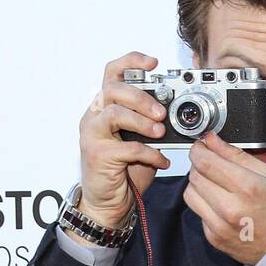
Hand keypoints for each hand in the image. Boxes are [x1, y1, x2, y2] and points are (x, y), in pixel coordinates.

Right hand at [73, 51, 171, 232]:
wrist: (107, 204)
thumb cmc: (123, 172)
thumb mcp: (139, 141)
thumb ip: (149, 124)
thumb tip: (172, 113)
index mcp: (103, 108)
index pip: (112, 73)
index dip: (132, 61)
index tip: (154, 63)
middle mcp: (93, 117)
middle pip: (114, 89)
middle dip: (142, 97)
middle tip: (162, 112)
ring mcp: (92, 135)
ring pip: (116, 113)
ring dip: (143, 121)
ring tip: (160, 132)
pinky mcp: (97, 155)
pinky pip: (127, 147)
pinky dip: (148, 153)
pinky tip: (160, 160)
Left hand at [184, 131, 265, 265]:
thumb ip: (236, 155)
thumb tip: (212, 140)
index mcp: (246, 187)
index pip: (205, 162)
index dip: (198, 150)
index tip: (200, 146)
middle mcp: (230, 208)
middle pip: (195, 177)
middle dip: (199, 165)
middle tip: (210, 164)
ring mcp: (219, 226)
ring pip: (190, 195)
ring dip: (198, 185)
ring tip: (215, 184)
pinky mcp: (214, 238)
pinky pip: (198, 213)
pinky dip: (205, 204)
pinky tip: (221, 205)